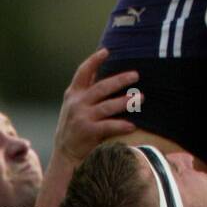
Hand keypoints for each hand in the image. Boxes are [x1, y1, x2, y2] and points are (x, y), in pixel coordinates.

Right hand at [53, 49, 139, 165]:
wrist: (64, 155)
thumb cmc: (74, 125)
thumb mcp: (74, 104)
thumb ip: (85, 88)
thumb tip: (99, 66)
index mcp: (73, 94)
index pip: (82, 72)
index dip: (94, 60)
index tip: (106, 51)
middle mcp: (76, 103)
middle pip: (101, 87)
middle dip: (120, 80)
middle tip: (136, 75)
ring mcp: (81, 118)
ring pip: (107, 106)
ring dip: (125, 101)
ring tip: (140, 98)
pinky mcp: (87, 132)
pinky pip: (108, 126)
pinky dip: (121, 125)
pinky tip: (132, 125)